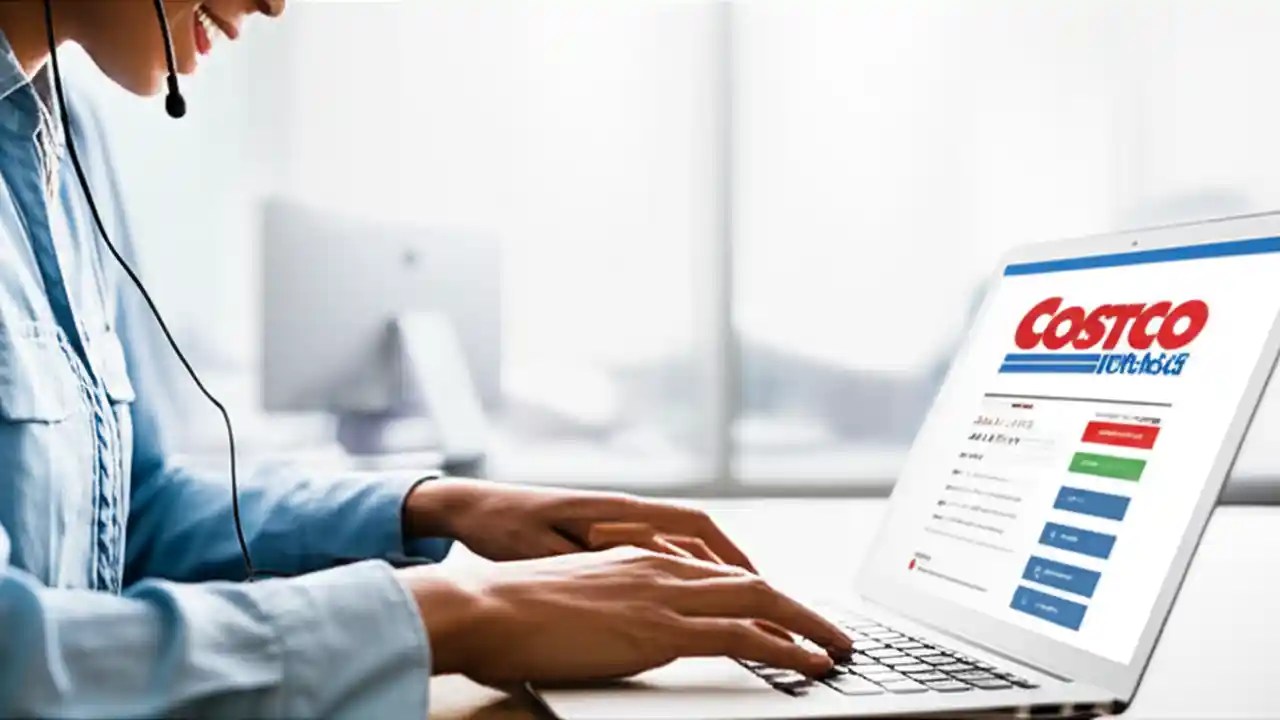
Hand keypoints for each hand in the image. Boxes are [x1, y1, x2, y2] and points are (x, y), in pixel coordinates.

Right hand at [397, 546, 851, 684]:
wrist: (484, 606)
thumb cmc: (512, 609)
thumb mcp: (574, 594)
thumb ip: (613, 600)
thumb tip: (630, 623)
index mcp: (639, 559)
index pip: (717, 573)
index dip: (759, 595)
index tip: (784, 615)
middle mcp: (660, 567)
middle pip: (751, 583)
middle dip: (799, 607)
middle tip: (832, 630)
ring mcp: (663, 596)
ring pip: (759, 603)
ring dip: (807, 625)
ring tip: (838, 647)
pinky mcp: (660, 629)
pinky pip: (743, 637)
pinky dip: (787, 648)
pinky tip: (812, 662)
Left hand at [404, 479, 755, 570]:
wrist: (470, 511)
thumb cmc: (505, 525)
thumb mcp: (548, 546)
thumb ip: (600, 560)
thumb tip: (651, 571)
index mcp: (617, 512)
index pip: (694, 525)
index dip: (733, 555)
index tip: (762, 582)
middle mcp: (624, 516)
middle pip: (700, 539)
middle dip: (742, 572)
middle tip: (775, 605)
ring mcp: (616, 528)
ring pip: (682, 551)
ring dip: (717, 577)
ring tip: (747, 610)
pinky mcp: (605, 543)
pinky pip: (659, 556)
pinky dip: (686, 578)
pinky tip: (693, 603)